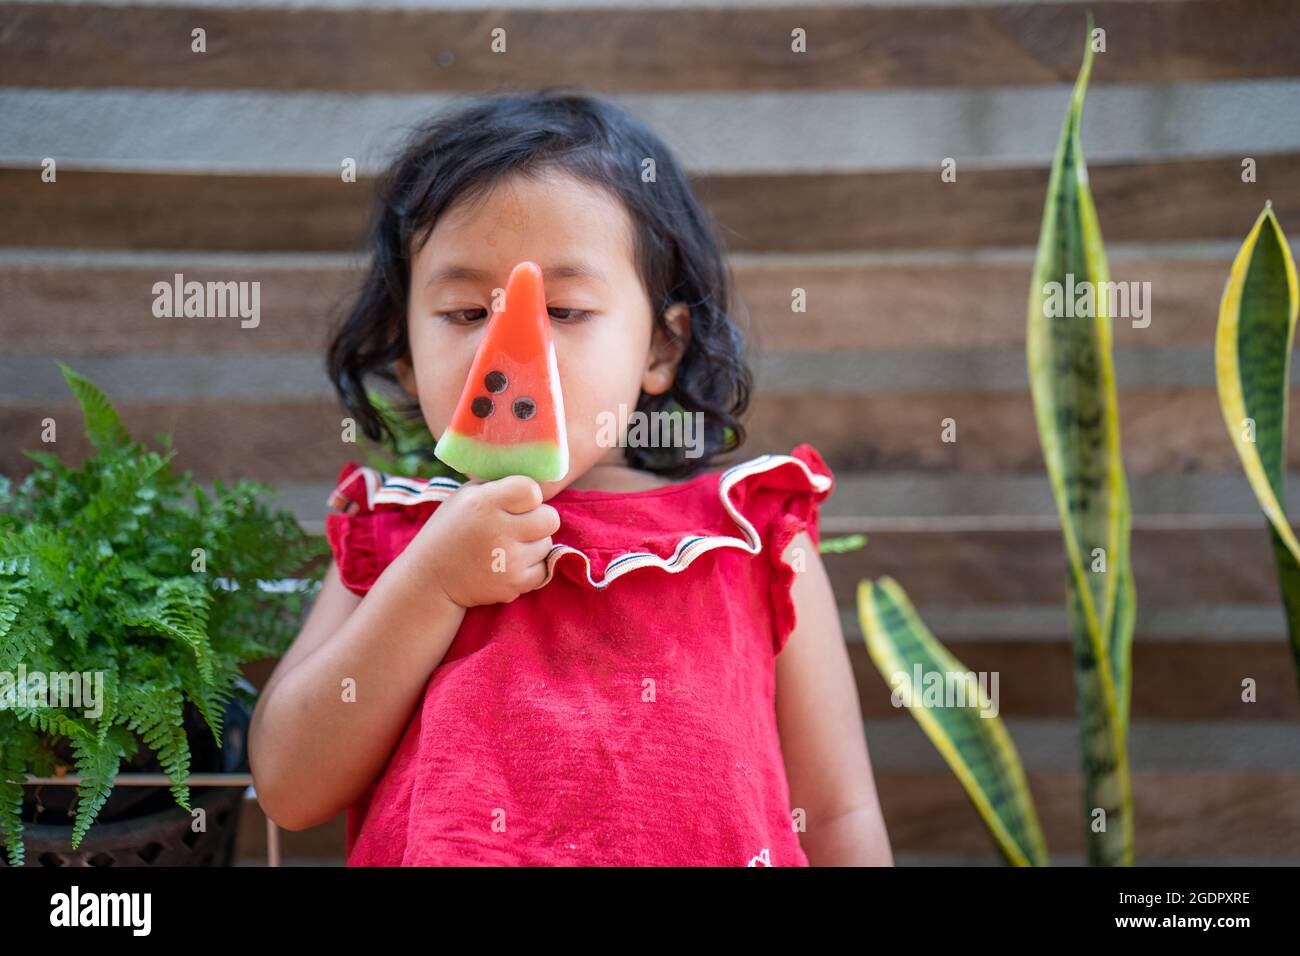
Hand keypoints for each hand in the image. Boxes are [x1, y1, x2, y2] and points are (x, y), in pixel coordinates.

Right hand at [412, 475, 560, 607]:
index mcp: (483, 503)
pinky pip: (544, 569)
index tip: (516, 502)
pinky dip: (531, 567)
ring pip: (547, 543)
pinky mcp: (513, 584)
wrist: (430, 579)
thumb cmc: (452, 530)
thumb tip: (538, 477)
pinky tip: (510, 563)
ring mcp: (507, 560)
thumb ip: (498, 486)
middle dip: (539, 519)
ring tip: (508, 546)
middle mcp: (497, 530)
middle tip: (520, 524)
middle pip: (550, 518)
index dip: (528, 495)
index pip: (531, 490)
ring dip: (533, 544)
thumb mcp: (464, 497)